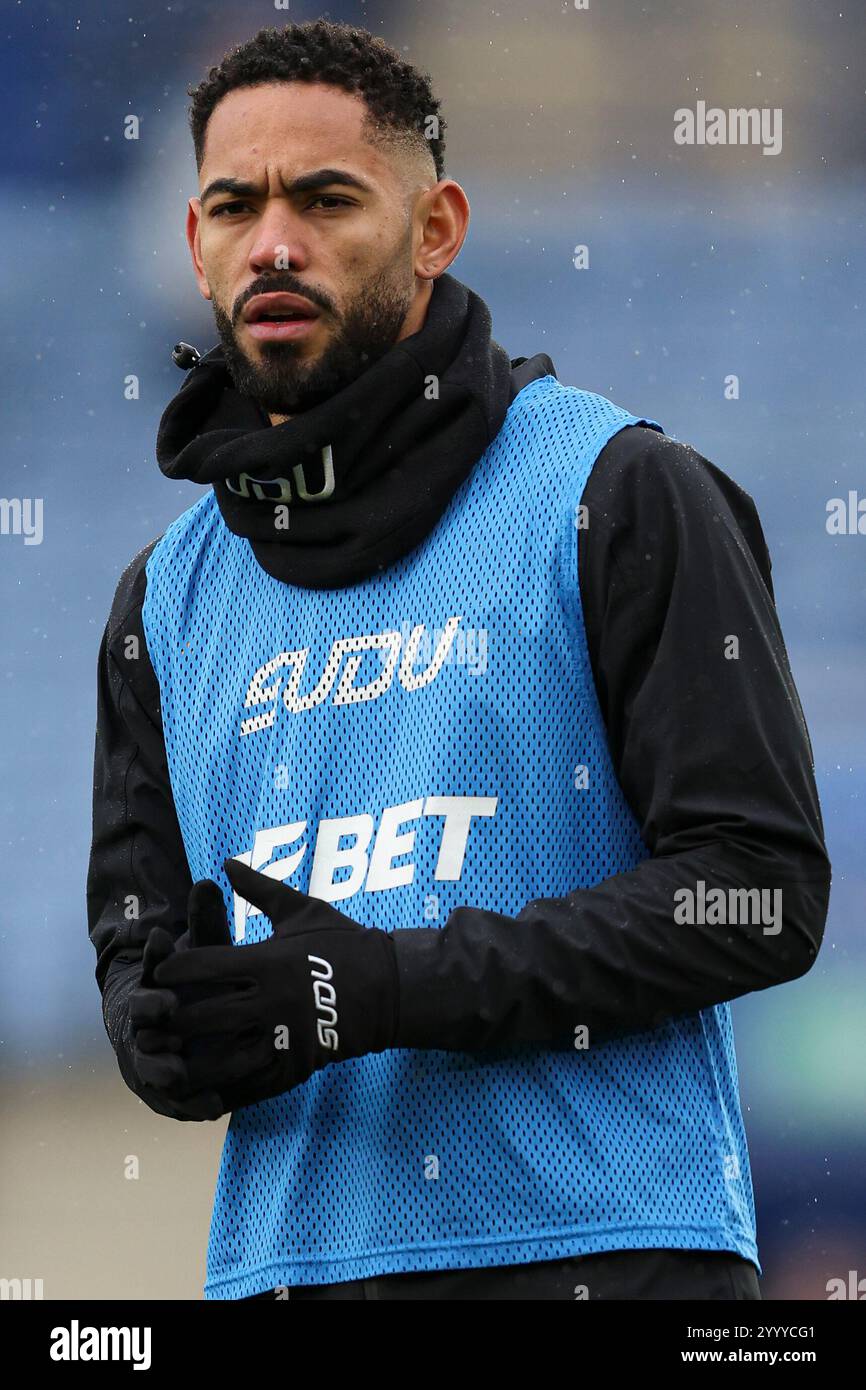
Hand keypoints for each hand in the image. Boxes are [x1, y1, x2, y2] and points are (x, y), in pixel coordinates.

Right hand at [127, 883, 230, 1118]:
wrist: (179, 1023)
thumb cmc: (196, 981)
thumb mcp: (203, 951)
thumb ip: (205, 922)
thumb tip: (209, 880)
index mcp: (154, 987)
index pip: (150, 975)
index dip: (155, 966)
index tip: (163, 956)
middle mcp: (148, 1022)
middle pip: (145, 1020)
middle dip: (153, 1015)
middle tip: (167, 1012)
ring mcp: (154, 1055)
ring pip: (155, 1064)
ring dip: (165, 1067)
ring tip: (180, 1072)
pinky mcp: (170, 1088)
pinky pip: (179, 1099)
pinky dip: (192, 1104)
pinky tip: (212, 1107)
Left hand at [147, 857, 398, 1109]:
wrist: (393, 986)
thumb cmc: (345, 941)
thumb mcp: (302, 910)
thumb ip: (260, 889)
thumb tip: (227, 862)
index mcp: (268, 960)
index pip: (205, 965)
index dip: (175, 968)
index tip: (158, 971)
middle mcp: (271, 999)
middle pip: (205, 1013)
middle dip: (172, 1018)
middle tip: (149, 1019)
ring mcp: (284, 1035)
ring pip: (222, 1057)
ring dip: (191, 1062)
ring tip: (165, 1062)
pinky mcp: (298, 1063)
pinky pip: (254, 1082)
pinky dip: (227, 1088)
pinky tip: (207, 1091)